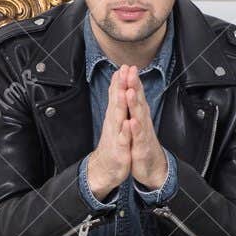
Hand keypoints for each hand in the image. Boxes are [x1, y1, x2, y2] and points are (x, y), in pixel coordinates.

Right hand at [85, 65, 132, 198]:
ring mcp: (117, 136)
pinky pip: (124, 139)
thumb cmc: (114, 143)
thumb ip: (116, 105)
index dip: (120, 81)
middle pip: (118, 102)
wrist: (106, 168)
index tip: (124, 66)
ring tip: (125, 91)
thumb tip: (118, 88)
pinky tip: (129, 123)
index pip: (117, 96)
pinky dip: (126, 131)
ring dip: (122, 104)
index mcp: (115, 117)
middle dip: (121, 86)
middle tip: (124, 71)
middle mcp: (114, 123)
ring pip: (119, 118)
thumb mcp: (115, 123)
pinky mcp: (121, 149)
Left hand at [122, 65, 168, 188]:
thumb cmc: (141, 143)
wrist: (151, 166)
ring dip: (135, 104)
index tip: (126, 66)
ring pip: (139, 116)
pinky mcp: (141, 147)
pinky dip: (135, 129)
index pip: (135, 95)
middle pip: (138, 100)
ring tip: (131, 92)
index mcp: (139, 115)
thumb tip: (131, 90)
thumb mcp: (136, 122)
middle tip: (130, 71)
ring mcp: (143, 133)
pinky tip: (132, 122)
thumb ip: (134, 107)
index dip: (131, 81)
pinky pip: (138, 137)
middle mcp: (142, 121)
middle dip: (134, 85)